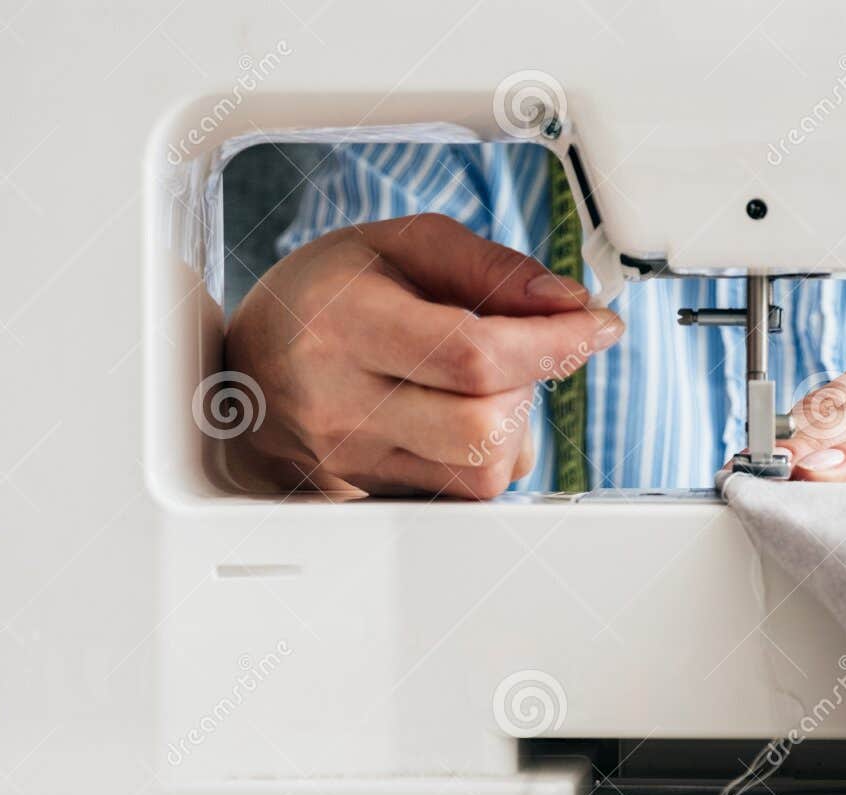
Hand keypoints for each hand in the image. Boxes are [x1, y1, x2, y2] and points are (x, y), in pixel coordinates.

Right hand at [223, 214, 623, 497]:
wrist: (248, 365)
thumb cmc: (328, 294)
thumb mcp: (399, 245)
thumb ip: (489, 266)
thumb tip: (569, 303)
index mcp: (344, 325)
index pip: (473, 354)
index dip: (553, 343)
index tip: (597, 326)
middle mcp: (342, 405)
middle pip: (482, 428)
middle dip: (528, 387)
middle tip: (520, 351)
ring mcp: (352, 464)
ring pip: (480, 476)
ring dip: (511, 428)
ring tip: (482, 385)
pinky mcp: (371, 499)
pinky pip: (463, 497)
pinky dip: (486, 458)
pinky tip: (461, 418)